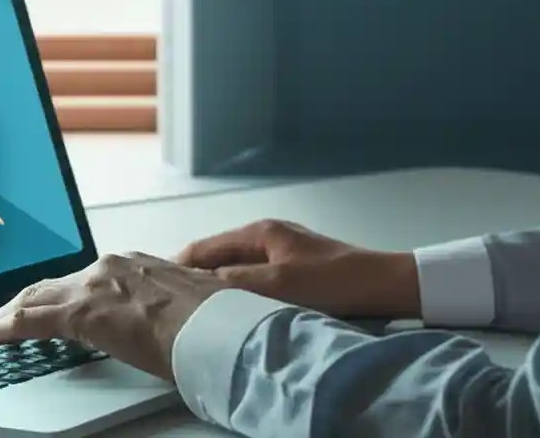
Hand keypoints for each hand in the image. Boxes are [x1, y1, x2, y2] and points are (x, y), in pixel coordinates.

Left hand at [0, 252, 227, 380]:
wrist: (213, 326)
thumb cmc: (212, 321)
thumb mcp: (189, 307)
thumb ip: (169, 309)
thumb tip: (173, 324)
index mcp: (136, 265)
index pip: (85, 281)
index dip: (61, 295)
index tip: (51, 306)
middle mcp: (109, 267)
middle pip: (52, 286)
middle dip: (23, 303)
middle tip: (1, 319)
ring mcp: (92, 286)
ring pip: (32, 299)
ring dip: (6, 317)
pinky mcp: (79, 313)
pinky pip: (24, 321)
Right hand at [176, 219, 420, 318]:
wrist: (382, 284)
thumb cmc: (331, 281)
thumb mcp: (277, 284)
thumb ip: (235, 282)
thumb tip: (199, 284)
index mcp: (260, 231)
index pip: (204, 247)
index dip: (178, 266)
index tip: (157, 285)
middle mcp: (268, 235)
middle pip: (218, 255)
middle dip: (195, 275)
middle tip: (173, 301)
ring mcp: (283, 250)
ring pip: (236, 268)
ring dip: (218, 285)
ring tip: (198, 308)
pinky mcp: (296, 268)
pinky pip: (254, 277)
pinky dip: (239, 289)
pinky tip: (236, 308)